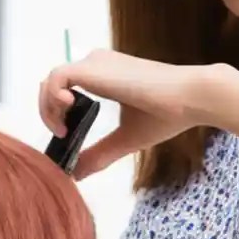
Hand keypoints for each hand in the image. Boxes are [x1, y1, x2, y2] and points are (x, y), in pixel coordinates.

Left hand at [37, 49, 210, 178]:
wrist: (188, 99)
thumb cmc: (165, 115)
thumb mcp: (126, 138)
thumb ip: (100, 153)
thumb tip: (76, 174)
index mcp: (105, 74)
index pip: (67, 86)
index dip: (58, 111)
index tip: (67, 134)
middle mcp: (97, 64)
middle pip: (55, 83)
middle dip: (50, 111)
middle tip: (63, 135)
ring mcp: (94, 63)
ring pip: (52, 80)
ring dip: (49, 108)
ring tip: (64, 129)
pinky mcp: (93, 68)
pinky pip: (57, 77)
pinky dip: (53, 98)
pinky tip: (68, 115)